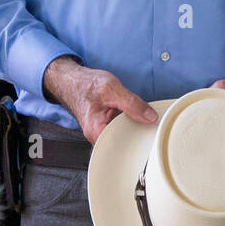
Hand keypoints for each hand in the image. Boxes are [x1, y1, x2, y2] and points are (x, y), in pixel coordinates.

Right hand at [42, 56, 156, 144]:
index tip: (151, 129)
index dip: (140, 137)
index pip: (124, 145)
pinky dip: (128, 120)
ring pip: (124, 133)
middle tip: (148, 121)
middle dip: (138, 131)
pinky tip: (130, 113)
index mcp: (97, 131)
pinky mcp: (105, 126)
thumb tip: (150, 117)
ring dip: (133, 124)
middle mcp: (97, 136)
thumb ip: (132, 103)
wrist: (72, 80)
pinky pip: (121, 127)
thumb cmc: (85, 84)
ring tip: (137, 115)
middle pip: (125, 142)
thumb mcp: (112, 88)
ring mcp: (101, 132)